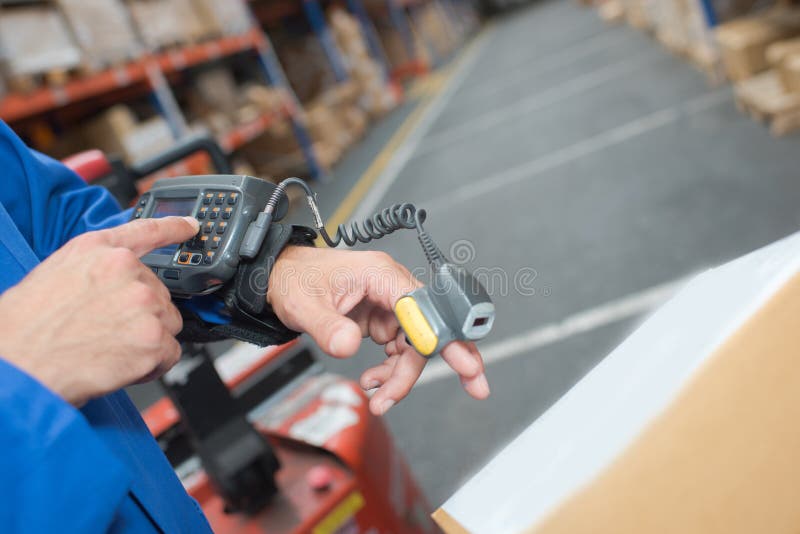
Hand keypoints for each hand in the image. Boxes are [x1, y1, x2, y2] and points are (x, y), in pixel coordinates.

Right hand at [0, 216, 198, 405]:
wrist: (18, 363)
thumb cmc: (25, 327)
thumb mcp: (54, 274)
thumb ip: (93, 269)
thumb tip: (114, 284)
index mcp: (99, 251)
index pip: (146, 232)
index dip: (174, 227)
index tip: (191, 227)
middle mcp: (126, 271)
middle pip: (158, 293)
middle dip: (140, 314)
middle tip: (107, 331)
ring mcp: (144, 305)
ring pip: (168, 322)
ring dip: (147, 339)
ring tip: (109, 349)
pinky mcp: (154, 340)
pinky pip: (170, 352)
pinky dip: (152, 364)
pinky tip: (122, 365)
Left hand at [267, 246, 489, 415]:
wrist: (281, 279)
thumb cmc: (294, 279)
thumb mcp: (303, 305)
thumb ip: (327, 327)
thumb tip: (348, 348)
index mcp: (381, 274)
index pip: (423, 306)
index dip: (444, 335)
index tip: (464, 361)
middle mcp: (391, 287)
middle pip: (428, 327)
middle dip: (450, 359)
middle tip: (476, 387)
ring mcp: (388, 304)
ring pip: (414, 345)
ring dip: (403, 376)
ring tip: (380, 400)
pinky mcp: (381, 318)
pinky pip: (399, 348)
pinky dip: (391, 370)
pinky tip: (373, 382)